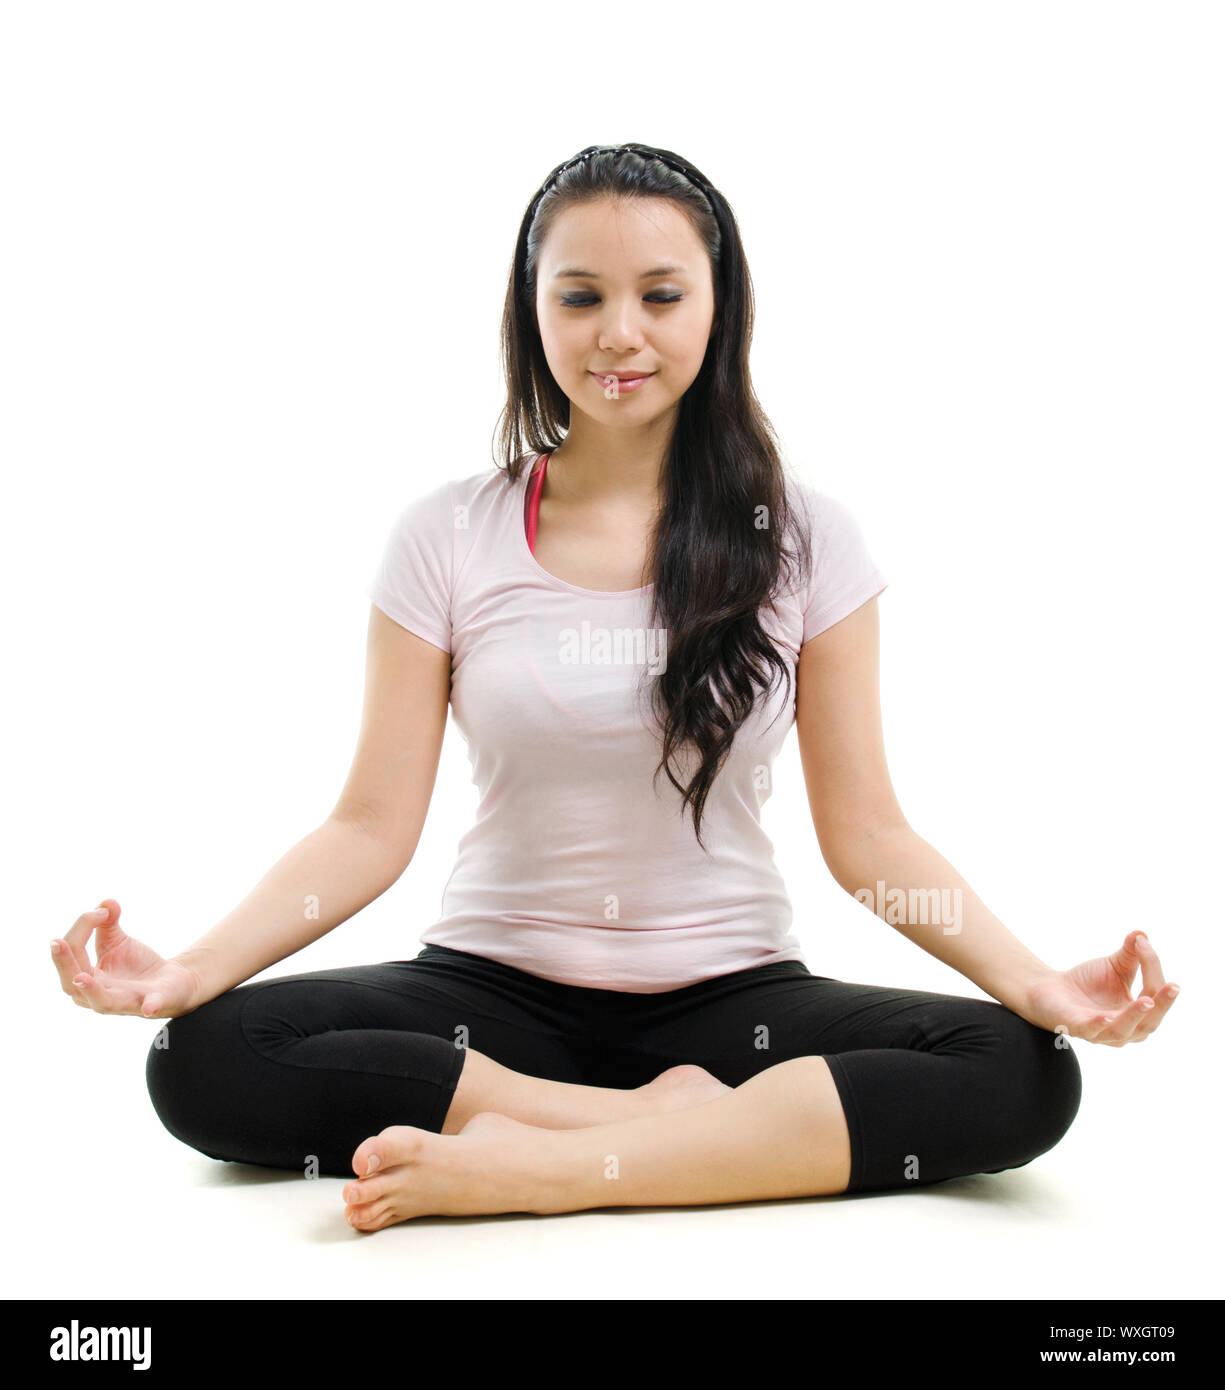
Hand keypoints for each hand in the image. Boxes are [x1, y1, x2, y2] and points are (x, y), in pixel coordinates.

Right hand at [51, 899, 201, 1018]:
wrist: (170, 981)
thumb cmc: (136, 964)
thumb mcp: (117, 941)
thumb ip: (107, 922)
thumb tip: (106, 902)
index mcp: (88, 978)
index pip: (73, 954)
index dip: (81, 928)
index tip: (102, 911)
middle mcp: (100, 995)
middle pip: (72, 984)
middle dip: (64, 963)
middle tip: (57, 943)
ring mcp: (126, 1002)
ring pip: (102, 1003)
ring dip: (91, 990)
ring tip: (81, 977)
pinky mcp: (154, 1003)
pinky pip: (149, 1007)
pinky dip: (149, 1006)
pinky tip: (148, 1008)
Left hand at [1021, 930, 1178, 1044]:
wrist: (1049, 989)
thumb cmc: (1088, 982)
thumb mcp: (1115, 966)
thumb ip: (1131, 954)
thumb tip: (1142, 933)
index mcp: (1138, 1015)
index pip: (1153, 994)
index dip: (1152, 968)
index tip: (1143, 943)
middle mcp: (1125, 1030)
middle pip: (1149, 1022)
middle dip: (1162, 1004)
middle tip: (1172, 987)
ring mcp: (1101, 1033)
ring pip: (1123, 1031)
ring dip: (1134, 1016)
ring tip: (1146, 1001)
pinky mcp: (1077, 1029)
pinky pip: (1091, 1030)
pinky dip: (1099, 1024)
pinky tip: (1105, 1016)